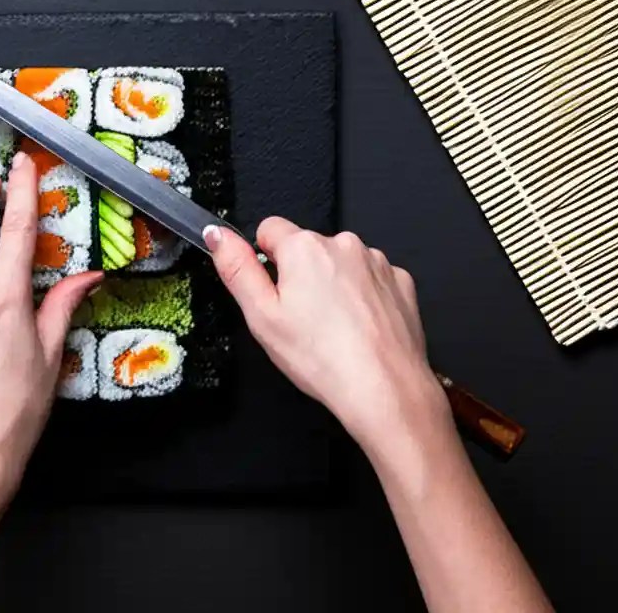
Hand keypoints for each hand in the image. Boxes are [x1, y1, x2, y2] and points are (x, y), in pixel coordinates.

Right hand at [204, 219, 449, 451]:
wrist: (383, 388)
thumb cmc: (322, 358)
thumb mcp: (260, 316)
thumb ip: (236, 268)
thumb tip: (217, 235)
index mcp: (304, 248)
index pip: (269, 230)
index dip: (264, 261)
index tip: (273, 292)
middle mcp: (343, 244)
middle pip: (307, 248)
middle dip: (300, 276)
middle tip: (301, 320)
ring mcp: (376, 262)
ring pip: (340, 264)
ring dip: (333, 286)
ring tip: (332, 329)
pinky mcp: (400, 282)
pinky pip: (370, 280)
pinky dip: (362, 298)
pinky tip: (358, 329)